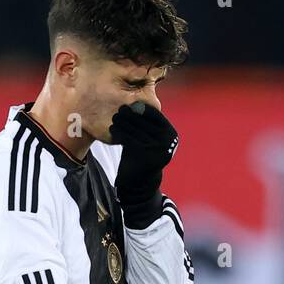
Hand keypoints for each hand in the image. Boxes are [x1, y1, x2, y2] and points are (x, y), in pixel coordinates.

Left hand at [110, 102, 178, 223]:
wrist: (139, 184)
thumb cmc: (143, 155)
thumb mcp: (149, 138)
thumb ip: (146, 122)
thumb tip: (136, 99)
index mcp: (171, 134)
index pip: (155, 114)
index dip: (140, 108)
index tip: (128, 105)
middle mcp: (168, 141)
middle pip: (144, 122)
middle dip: (130, 115)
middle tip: (118, 111)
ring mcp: (158, 149)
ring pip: (136, 130)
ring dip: (123, 123)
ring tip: (114, 119)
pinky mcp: (145, 156)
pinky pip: (129, 139)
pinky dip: (120, 133)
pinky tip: (112, 130)